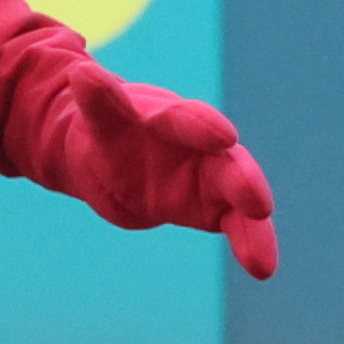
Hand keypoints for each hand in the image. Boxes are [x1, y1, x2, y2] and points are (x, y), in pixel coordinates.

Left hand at [69, 72, 278, 279]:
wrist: (116, 161)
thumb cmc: (112, 131)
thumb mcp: (102, 119)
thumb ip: (97, 100)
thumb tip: (79, 73)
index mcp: (171, 117)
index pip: (186, 120)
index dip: (202, 128)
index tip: (224, 137)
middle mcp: (201, 146)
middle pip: (228, 164)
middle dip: (244, 183)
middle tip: (260, 205)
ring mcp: (212, 178)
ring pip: (241, 199)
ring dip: (254, 227)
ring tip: (263, 262)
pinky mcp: (215, 207)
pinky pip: (239, 227)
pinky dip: (252, 245)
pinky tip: (263, 269)